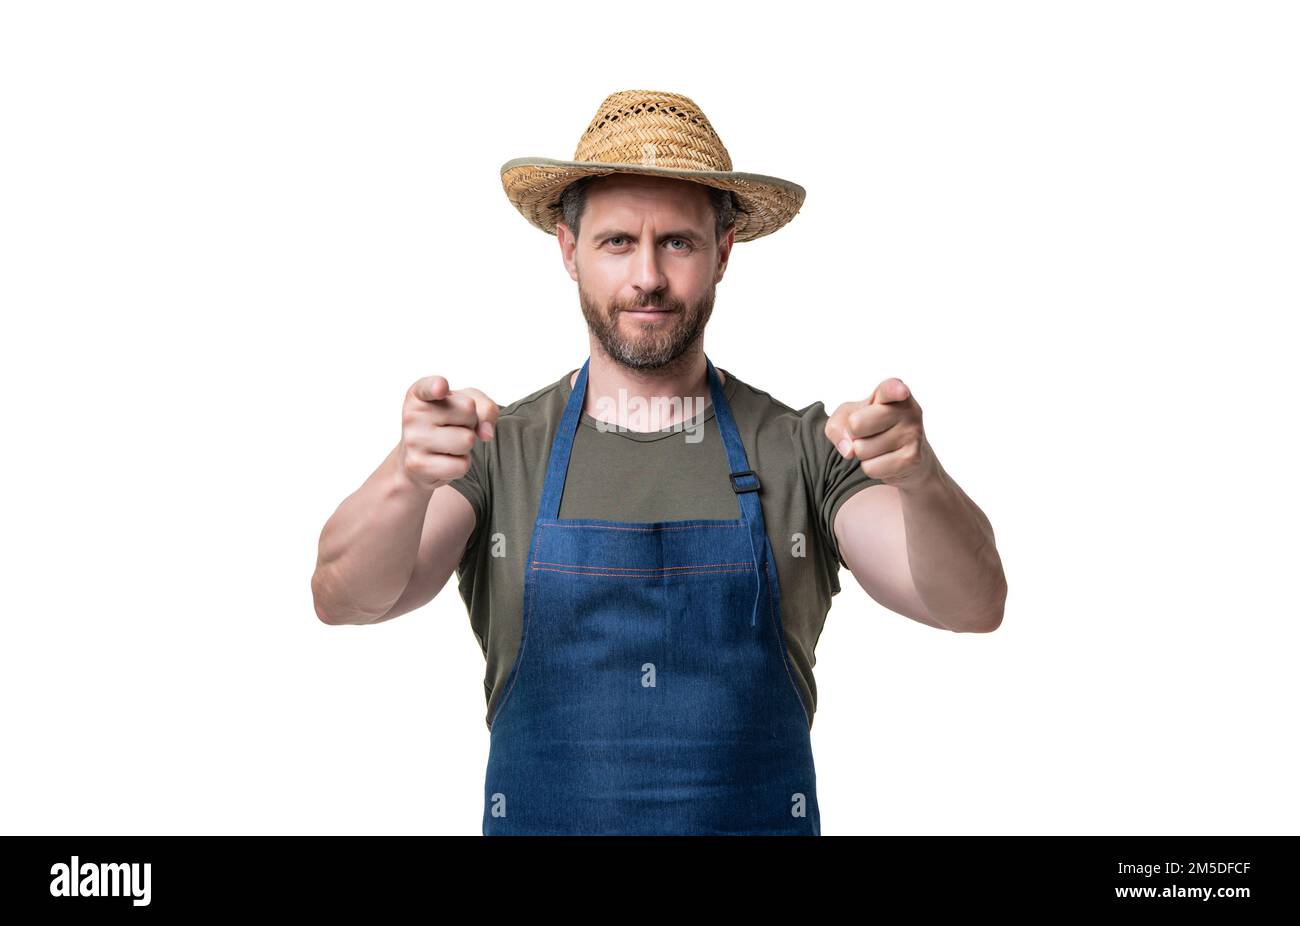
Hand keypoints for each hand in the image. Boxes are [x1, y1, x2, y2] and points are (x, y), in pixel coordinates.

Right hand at [399, 375, 498, 491]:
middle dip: (469, 421)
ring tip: (450, 444)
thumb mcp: (466, 405)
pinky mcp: (418, 465)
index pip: (429, 387)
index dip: (437, 386)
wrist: (419, 461)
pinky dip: (460, 464)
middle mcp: (412, 415)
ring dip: (466, 445)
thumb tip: (487, 434)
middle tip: (452, 427)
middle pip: (468, 409)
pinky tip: (445, 460)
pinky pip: (461, 465)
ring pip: (466, 440)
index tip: (441, 388)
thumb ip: (485, 408)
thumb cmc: (446, 425)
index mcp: (419, 394)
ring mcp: (413, 440)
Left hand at [824, 377, 936, 490]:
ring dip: (863, 453)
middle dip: (853, 433)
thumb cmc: (872, 428)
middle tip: (868, 432)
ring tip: (877, 447)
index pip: (892, 389)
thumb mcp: (848, 417)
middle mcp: (907, 410)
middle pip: (856, 424)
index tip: (902, 392)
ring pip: (861, 450)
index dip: (895, 390)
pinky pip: (871, 468)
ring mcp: (912, 434)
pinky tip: (884, 460)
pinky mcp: (912, 458)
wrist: (904, 456)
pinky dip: (870, 467)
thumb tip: (849, 450)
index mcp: (892, 393)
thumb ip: (837, 425)